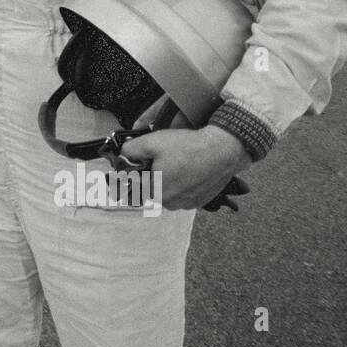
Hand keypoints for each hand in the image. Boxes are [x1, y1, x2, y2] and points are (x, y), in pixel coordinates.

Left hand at [119, 126, 252, 210]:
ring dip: (168, 179)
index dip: (135, 171)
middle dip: (152, 174)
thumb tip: (123, 155)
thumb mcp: (152, 142)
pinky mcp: (200, 201)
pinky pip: (184, 193)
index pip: (135, 185)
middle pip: (152, 188)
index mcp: (156, 192)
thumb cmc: (189, 147)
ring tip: (177, 161)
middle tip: (161, 158)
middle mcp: (170, 203)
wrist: (222, 150)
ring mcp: (187, 204)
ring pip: (168, 191)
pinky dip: (183, 182)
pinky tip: (188, 168)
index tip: (138, 163)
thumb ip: (130, 150)